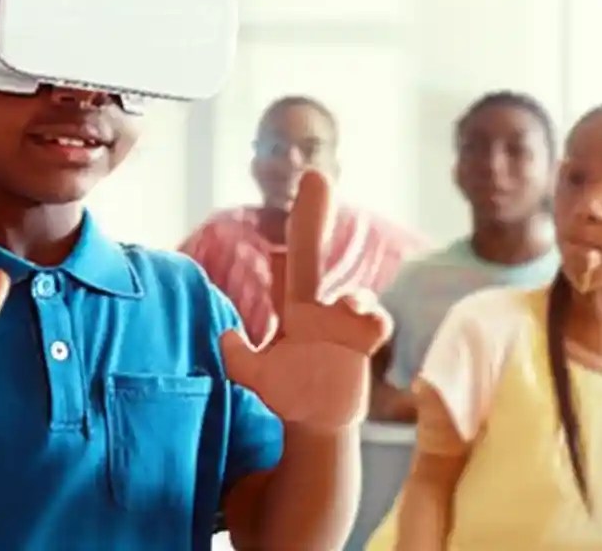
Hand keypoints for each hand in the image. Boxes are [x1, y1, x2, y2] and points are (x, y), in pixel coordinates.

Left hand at [220, 171, 392, 431]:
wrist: (319, 423)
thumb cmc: (286, 394)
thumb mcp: (255, 378)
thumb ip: (239, 361)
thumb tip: (226, 337)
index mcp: (294, 307)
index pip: (292, 261)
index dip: (295, 226)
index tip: (301, 187)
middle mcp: (318, 307)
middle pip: (313, 252)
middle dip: (314, 214)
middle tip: (315, 178)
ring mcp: (345, 324)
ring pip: (353, 296)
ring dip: (352, 300)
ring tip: (347, 307)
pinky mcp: (366, 344)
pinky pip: (375, 323)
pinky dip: (370, 322)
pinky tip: (364, 332)